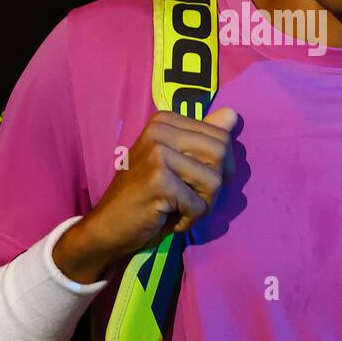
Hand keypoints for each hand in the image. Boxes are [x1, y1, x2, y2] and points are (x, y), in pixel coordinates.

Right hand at [58, 107, 238, 281]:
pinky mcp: (158, 180)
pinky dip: (189, 220)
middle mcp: (160, 130)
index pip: (221, 137)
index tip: (192, 181)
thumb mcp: (177, 163)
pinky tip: (167, 218)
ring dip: (203, 205)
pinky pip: (199, 205)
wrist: (108, 226)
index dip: (219, 168)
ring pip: (214, 181)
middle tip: (188, 198)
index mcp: (165, 120)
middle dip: (214, 186)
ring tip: (178, 208)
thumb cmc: (145, 195)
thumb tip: (233, 115)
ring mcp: (158, 153)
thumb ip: (205, 138)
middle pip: (221, 154)